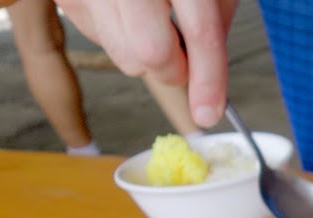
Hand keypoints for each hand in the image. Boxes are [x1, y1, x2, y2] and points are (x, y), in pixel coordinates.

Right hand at [55, 0, 236, 127]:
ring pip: (125, 58)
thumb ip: (212, 25)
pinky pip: (100, 41)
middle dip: (175, 70)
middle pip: (152, 54)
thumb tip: (205, 85)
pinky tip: (125, 10)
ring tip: (152, 20)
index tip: (209, 113)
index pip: (200, 32)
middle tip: (184, 59)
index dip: (209, 80)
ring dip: (146, 55)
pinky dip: (120, 37)